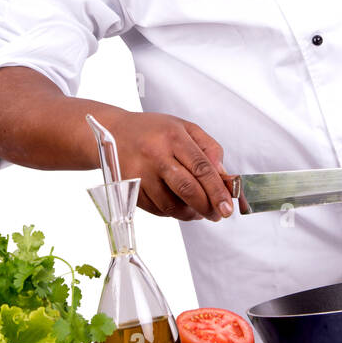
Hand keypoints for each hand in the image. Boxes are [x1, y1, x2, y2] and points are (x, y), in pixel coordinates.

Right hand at [105, 111, 233, 222]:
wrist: (114, 132)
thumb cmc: (153, 130)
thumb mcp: (184, 128)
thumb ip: (209, 148)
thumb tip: (223, 175)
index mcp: (173, 137)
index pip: (201, 168)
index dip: (217, 191)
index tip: (228, 207)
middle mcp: (155, 155)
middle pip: (187, 189)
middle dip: (207, 207)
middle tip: (217, 214)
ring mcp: (140, 173)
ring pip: (171, 205)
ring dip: (190, 213)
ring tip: (199, 210)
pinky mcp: (129, 188)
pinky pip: (156, 209)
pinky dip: (172, 213)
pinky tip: (178, 205)